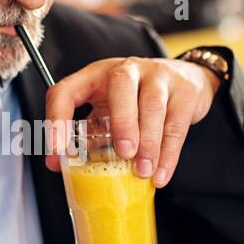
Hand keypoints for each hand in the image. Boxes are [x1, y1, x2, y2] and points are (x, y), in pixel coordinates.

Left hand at [44, 56, 219, 186]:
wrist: (186, 80)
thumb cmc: (136, 100)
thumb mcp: (107, 109)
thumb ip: (87, 134)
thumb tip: (57, 164)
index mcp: (95, 75)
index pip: (67, 90)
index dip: (57, 118)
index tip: (58, 152)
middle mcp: (126, 69)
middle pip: (120, 85)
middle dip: (121, 120)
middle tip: (124, 152)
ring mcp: (158, 76)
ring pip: (152, 104)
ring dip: (148, 141)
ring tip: (143, 171)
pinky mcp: (184, 90)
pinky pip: (176, 123)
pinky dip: (169, 153)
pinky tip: (161, 174)